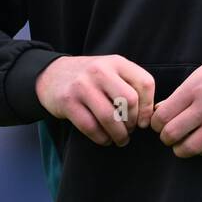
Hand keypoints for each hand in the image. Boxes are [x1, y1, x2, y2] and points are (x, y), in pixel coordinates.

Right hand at [34, 55, 155, 146]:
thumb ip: (130, 86)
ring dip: (118, 134)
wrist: (52, 75)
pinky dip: (102, 138)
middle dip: (132, 122)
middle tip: (130, 130)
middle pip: (128, 100)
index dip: (149, 107)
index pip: (144, 83)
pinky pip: (91, 127)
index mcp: (116, 62)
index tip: (144, 122)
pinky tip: (105, 139)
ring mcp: (82, 85)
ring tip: (120, 139)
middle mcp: (100, 70)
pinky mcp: (67, 101)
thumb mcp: (111, 71)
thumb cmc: (90, 79)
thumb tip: (149, 117)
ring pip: (109, 117)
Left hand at [150, 40, 201, 157]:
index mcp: (194, 89)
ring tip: (183, 142)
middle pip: (171, 135)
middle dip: (166, 137)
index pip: (161, 116)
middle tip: (170, 134)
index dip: (156, 123)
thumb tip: (160, 111)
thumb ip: (181, 94)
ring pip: (189, 148)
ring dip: (181, 148)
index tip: (160, 123)